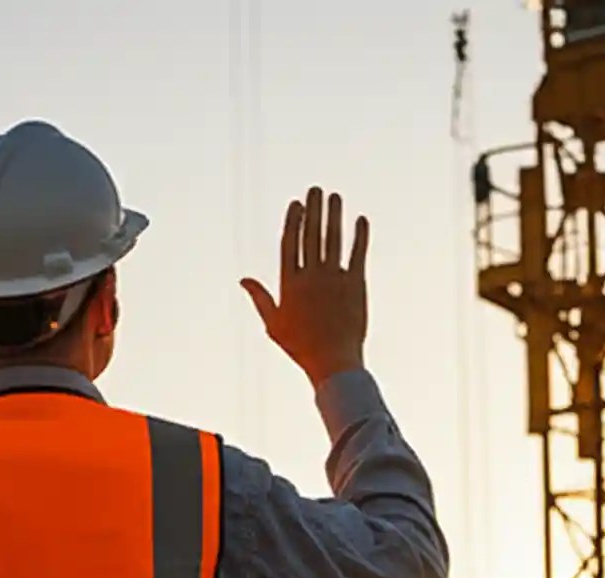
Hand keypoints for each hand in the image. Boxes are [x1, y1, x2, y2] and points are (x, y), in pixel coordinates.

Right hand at [240, 186, 369, 387]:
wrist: (333, 361)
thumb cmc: (301, 346)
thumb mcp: (274, 323)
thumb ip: (260, 297)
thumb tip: (243, 280)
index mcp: (290, 283)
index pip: (290, 243)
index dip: (293, 221)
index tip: (297, 204)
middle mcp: (311, 276)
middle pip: (311, 234)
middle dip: (314, 209)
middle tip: (316, 189)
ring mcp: (334, 279)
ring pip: (333, 239)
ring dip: (334, 215)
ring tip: (335, 196)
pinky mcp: (356, 284)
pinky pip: (358, 254)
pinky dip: (360, 235)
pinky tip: (361, 219)